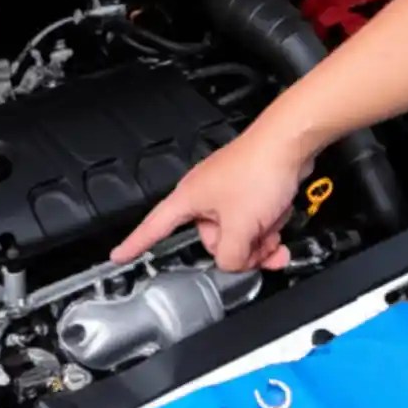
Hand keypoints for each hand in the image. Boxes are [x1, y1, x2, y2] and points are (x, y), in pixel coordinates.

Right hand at [110, 127, 313, 271]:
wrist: (290, 143)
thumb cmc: (258, 170)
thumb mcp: (240, 225)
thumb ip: (230, 256)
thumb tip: (231, 264)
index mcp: (188, 199)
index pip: (153, 228)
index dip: (135, 244)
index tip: (118, 256)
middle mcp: (204, 195)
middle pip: (211, 241)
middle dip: (239, 249)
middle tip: (256, 247)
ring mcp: (228, 193)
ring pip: (238, 235)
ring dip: (258, 241)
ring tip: (272, 232)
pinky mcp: (250, 191)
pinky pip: (253, 222)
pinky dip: (267, 228)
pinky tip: (279, 224)